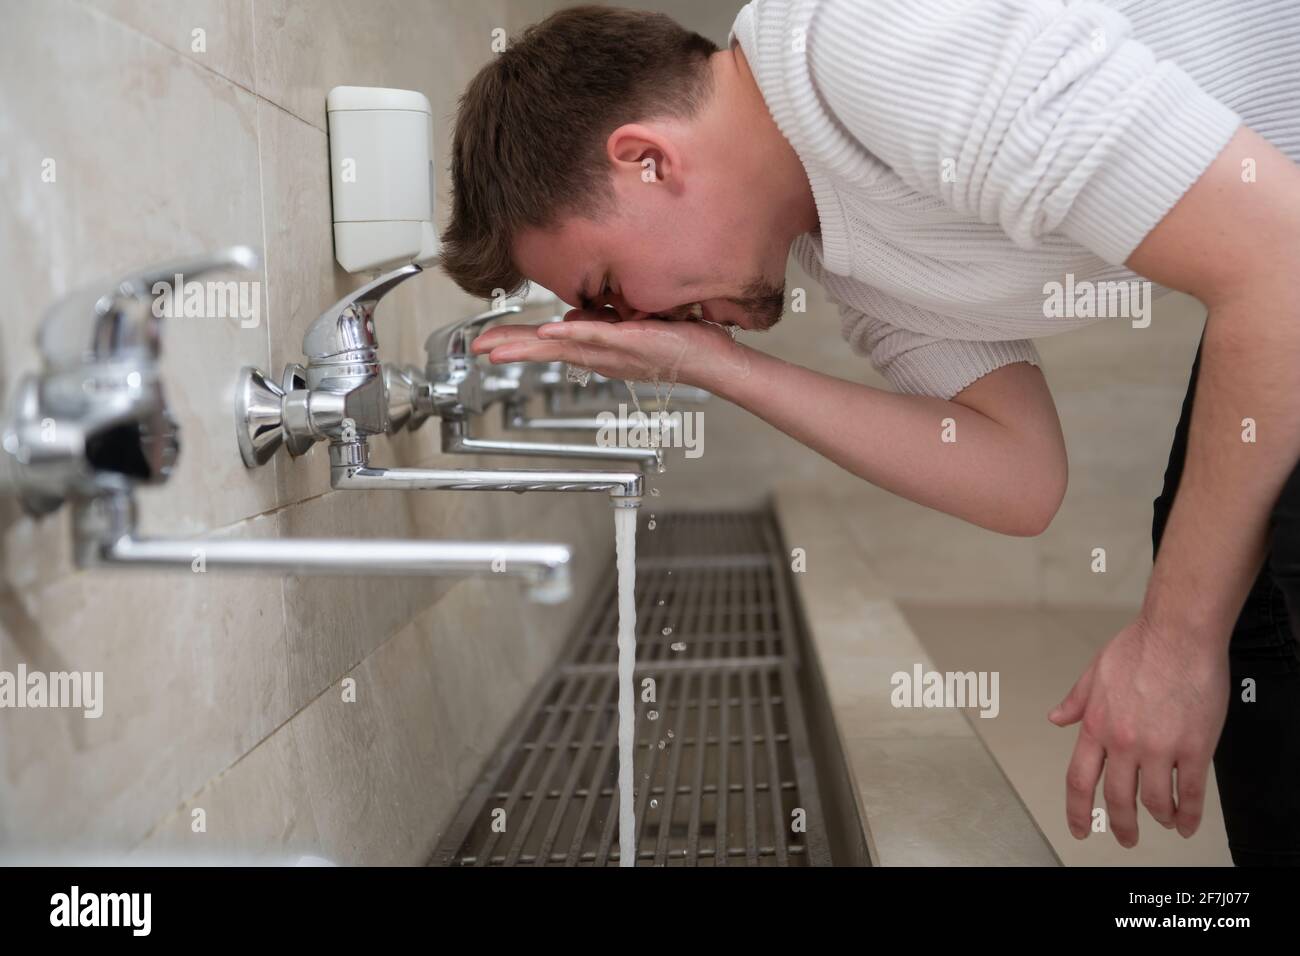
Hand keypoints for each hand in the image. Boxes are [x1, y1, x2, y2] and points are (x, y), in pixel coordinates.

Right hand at [469, 309, 751, 391]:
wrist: (711, 360)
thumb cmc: (676, 342)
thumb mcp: (628, 328)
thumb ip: (600, 323)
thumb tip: (573, 315)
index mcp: (596, 349)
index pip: (547, 344)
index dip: (515, 343)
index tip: (485, 342)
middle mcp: (600, 355)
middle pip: (546, 350)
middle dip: (510, 348)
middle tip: (479, 349)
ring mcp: (614, 350)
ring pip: (563, 346)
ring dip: (530, 346)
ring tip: (501, 347)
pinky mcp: (632, 342)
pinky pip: (598, 338)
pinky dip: (573, 334)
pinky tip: (551, 331)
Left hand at [1048, 614, 1228, 846]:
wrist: (1178, 634)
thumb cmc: (1140, 646)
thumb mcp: (1095, 673)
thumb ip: (1076, 701)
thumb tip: (1056, 718)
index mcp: (1096, 726)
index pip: (1079, 779)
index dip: (1077, 811)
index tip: (1078, 828)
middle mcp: (1123, 742)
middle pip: (1117, 799)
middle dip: (1121, 825)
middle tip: (1126, 838)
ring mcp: (1159, 748)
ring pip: (1155, 801)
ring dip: (1158, 818)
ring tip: (1163, 822)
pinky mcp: (1194, 747)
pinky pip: (1191, 792)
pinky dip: (1189, 814)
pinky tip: (1187, 821)